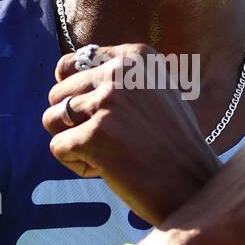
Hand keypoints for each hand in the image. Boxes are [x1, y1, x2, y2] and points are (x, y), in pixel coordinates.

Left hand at [41, 44, 219, 224]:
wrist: (193, 186)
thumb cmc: (173, 145)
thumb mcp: (157, 91)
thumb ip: (119, 76)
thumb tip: (62, 69)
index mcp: (136, 57)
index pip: (72, 63)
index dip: (79, 96)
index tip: (107, 116)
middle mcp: (121, 72)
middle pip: (58, 92)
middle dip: (74, 122)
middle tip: (111, 140)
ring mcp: (107, 103)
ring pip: (51, 118)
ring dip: (73, 142)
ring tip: (108, 153)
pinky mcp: (94, 135)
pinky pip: (57, 148)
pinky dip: (76, 165)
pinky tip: (108, 170)